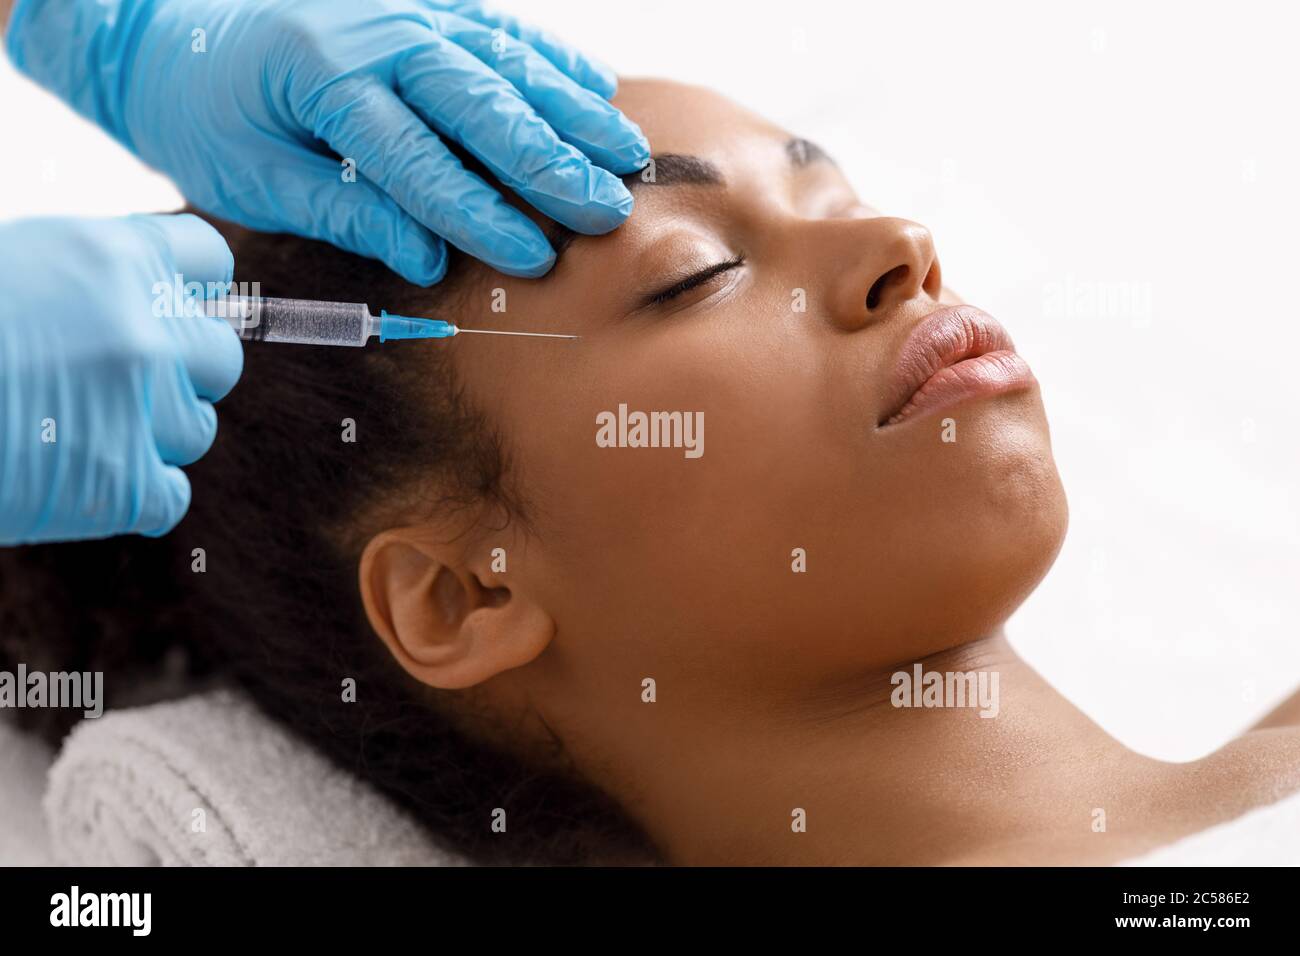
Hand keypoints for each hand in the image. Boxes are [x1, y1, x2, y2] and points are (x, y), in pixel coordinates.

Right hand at [0, 215, 241, 543]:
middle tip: (114, 384)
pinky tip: (71, 476)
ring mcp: (141, 412)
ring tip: (70, 429)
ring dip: (149, 434)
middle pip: (218, 356)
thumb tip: (163, 306)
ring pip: (194, 428)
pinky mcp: (123, 487)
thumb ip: (93, 282)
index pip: (207, 262)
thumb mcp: (17, 267)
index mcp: (113, 257)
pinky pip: (169, 495)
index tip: (167, 311)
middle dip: (178, 371)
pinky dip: (131, 495)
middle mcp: (145, 331)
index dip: (189, 291)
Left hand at [5, 0, 649, 283]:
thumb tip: (426, 255)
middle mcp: (375, 31)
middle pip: (478, 100)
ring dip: (572, 112)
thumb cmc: (208, 116)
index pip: (413, 156)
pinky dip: (553, 58)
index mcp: (322, 79)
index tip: (529, 257)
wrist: (173, 31)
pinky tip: (599, 89)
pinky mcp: (424, 3)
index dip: (475, 210)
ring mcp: (405, 8)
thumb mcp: (251, 178)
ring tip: (626, 159)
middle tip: (605, 210)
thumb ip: (340, 211)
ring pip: (505, 61)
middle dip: (548, 162)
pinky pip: (500, 27)